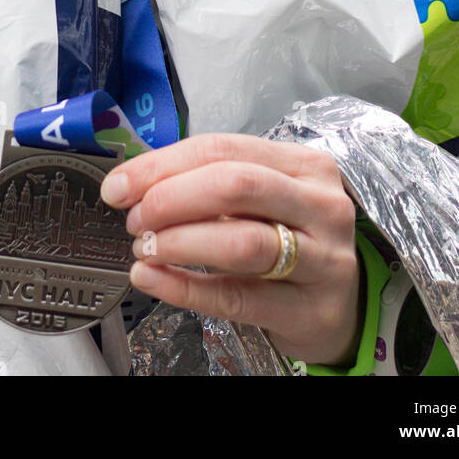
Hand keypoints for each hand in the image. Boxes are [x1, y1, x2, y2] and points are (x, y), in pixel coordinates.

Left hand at [100, 133, 362, 367]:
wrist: (338, 309)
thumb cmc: (292, 242)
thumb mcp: (263, 202)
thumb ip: (211, 183)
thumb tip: (135, 182)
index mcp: (304, 165)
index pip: (225, 148)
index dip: (165, 164)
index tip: (120, 185)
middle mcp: (321, 204)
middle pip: (236, 186)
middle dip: (171, 198)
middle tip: (135, 219)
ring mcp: (323, 258)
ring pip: (241, 241)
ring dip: (179, 242)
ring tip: (145, 249)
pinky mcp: (310, 310)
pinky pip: (237, 297)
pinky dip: (186, 288)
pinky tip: (153, 280)